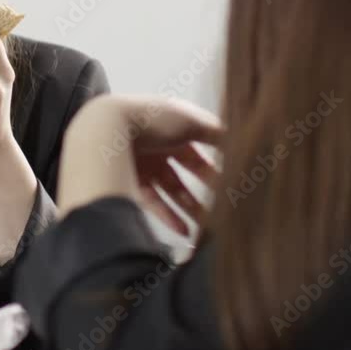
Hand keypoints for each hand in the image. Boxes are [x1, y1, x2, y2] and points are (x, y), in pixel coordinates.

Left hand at [57, 95, 222, 233]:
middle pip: (186, 172)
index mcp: (171, 128)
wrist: (108, 128)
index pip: (199, 149)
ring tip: (208, 228)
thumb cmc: (149, 118)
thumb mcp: (190, 121)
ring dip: (190, 208)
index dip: (217, 165)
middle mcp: (157, 146)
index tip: (235, 183)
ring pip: (171, 190)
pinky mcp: (129, 182)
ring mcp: (142, 165)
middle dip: (207, 190)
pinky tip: (185, 231)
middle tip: (226, 209)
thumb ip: (216, 133)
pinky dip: (169, 217)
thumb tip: (242, 141)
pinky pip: (153, 203)